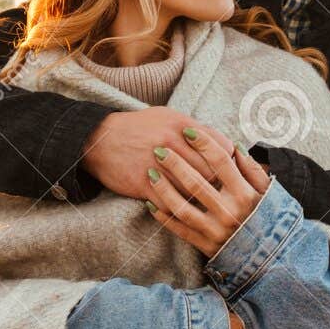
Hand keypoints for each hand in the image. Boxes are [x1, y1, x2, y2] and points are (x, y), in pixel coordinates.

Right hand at [81, 107, 235, 199]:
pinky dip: (178, 210)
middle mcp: (172, 144)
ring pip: (192, 191)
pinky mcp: (143, 184)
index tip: (230, 172)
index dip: (230, 163)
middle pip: (211, 172)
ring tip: (206, 206)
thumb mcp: (168, 117)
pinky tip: (182, 211)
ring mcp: (157, 165)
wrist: (99, 139)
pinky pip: (169, 203)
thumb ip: (196, 130)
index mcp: (182, 126)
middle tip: (222, 194)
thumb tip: (224, 145)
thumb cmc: (138, 128)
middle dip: (219, 186)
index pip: (221, 148)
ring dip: (200, 201)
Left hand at [144, 130, 270, 257]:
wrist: (272, 258)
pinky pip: (179, 230)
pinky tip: (150, 203)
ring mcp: (215, 230)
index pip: (221, 162)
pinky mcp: (205, 246)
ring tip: (150, 172)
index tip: (187, 132)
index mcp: (245, 194)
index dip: (203, 144)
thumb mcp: (268, 192)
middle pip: (196, 182)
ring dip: (163, 188)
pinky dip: (163, 217)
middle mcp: (229, 212)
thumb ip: (252, 169)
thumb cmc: (269, 218)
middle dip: (175, 163)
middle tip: (159, 149)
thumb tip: (235, 146)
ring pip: (182, 207)